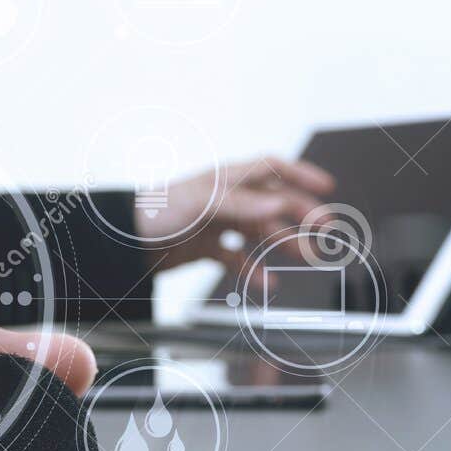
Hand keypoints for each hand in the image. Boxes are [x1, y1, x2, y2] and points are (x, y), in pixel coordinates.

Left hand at [139, 156, 335, 271]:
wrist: (123, 242)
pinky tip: (268, 282)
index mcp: (226, 178)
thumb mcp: (200, 203)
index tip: (327, 187)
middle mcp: (227, 199)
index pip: (271, 168)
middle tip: (324, 232)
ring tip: (306, 258)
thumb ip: (240, 204)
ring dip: (283, 244)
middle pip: (273, 204)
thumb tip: (278, 205)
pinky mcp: (208, 248)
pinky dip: (254, 270)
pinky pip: (239, 258)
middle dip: (300, 216)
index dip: (301, 174)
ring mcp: (219, 223)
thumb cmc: (156, 212)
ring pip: (260, 233)